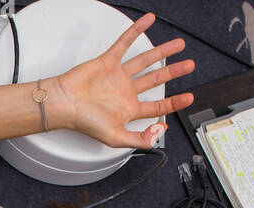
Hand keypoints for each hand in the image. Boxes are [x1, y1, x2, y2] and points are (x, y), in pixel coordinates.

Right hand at [48, 13, 194, 148]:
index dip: (174, 103)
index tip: (188, 97)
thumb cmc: (83, 121)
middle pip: (155, 79)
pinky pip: (125, 43)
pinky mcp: (108, 62)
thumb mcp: (115, 138)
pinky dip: (136, 31)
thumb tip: (161, 130)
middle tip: (188, 65)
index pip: (157, 106)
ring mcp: (117, 76)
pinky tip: (148, 22)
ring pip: (145, 60)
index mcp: (128, 110)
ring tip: (178, 45)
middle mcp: (124, 92)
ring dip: (162, 52)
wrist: (65, 103)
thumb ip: (140, 139)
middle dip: (174, 72)